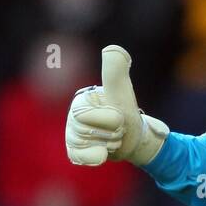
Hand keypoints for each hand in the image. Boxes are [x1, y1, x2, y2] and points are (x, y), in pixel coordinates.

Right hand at [65, 45, 168, 166]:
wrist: (133, 138)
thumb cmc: (126, 112)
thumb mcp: (122, 92)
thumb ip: (116, 72)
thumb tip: (112, 49)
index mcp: (80, 99)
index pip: (87, 117)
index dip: (110, 121)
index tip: (118, 116)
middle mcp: (72, 115)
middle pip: (87, 133)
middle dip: (111, 134)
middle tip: (117, 128)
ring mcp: (72, 134)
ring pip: (87, 146)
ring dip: (108, 145)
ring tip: (112, 137)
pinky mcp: (75, 151)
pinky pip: (79, 157)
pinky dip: (95, 157)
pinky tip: (103, 153)